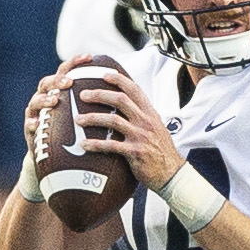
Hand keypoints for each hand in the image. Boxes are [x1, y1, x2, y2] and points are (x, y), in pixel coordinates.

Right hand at [22, 54, 94, 168]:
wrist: (56, 157)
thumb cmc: (74, 132)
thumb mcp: (86, 115)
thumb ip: (97, 102)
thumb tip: (124, 90)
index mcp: (59, 91)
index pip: (66, 71)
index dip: (76, 63)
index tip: (89, 57)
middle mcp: (45, 98)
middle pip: (47, 83)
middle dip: (57, 80)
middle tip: (69, 82)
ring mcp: (36, 113)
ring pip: (35, 102)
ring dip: (44, 100)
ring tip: (54, 101)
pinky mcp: (30, 131)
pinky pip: (29, 125)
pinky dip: (32, 124)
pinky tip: (36, 124)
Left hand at [75, 70, 182, 189]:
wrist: (171, 174)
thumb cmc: (161, 152)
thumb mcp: (157, 128)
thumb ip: (143, 117)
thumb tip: (127, 108)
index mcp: (151, 114)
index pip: (134, 89)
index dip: (118, 79)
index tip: (103, 74)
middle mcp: (146, 122)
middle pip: (120, 100)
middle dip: (99, 95)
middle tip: (83, 95)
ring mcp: (140, 136)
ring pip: (113, 120)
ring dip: (92, 118)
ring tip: (78, 119)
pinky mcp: (135, 152)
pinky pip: (111, 145)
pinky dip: (95, 144)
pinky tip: (84, 144)